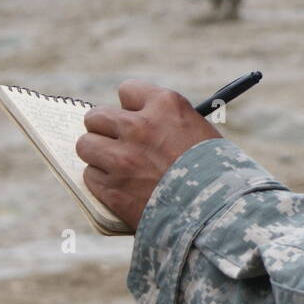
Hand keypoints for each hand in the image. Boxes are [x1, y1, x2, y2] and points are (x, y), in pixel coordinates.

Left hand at [76, 80, 220, 230]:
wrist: (217, 213)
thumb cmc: (216, 172)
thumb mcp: (199, 132)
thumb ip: (168, 122)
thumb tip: (145, 121)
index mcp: (165, 105)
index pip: (128, 90)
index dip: (131, 106)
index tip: (135, 117)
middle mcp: (139, 126)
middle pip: (97, 116)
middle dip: (105, 128)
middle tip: (117, 141)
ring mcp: (122, 158)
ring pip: (86, 144)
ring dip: (98, 154)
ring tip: (116, 165)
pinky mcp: (112, 188)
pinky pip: (90, 175)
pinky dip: (103, 182)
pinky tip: (122, 187)